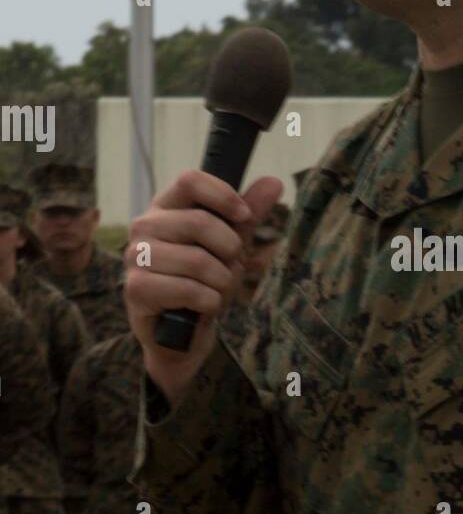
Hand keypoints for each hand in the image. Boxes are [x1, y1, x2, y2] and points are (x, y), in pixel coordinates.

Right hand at [125, 170, 282, 405]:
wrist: (184, 333)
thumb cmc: (204, 281)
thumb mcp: (231, 244)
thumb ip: (248, 214)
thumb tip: (275, 182)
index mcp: (166, 207)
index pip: (190, 180)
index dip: (223, 196)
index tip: (244, 217)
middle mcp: (144, 226)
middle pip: (199, 222)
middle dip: (230, 250)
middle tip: (230, 267)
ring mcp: (135, 256)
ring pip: (197, 260)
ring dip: (222, 281)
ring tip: (217, 290)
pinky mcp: (136, 288)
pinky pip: (188, 289)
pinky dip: (209, 301)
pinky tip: (204, 306)